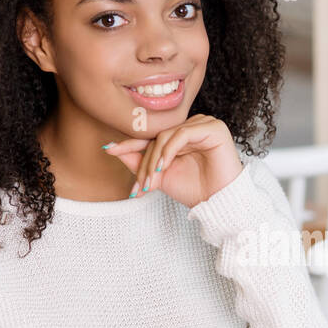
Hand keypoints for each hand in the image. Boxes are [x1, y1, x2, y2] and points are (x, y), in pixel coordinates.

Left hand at [103, 114, 242, 208]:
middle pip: (158, 137)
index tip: (108, 149)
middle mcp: (192, 126)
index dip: (130, 144)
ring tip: (151, 180)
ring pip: (167, 135)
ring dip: (155, 159)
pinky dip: (170, 151)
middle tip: (140, 185)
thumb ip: (138, 161)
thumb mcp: (159, 176)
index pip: (152, 137)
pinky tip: (164, 167)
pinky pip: (183, 134)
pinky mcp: (214, 128)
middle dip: (145, 162)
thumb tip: (111, 147)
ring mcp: (204, 124)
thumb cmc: (194, 190)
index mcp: (181, 135)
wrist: (219, 203)